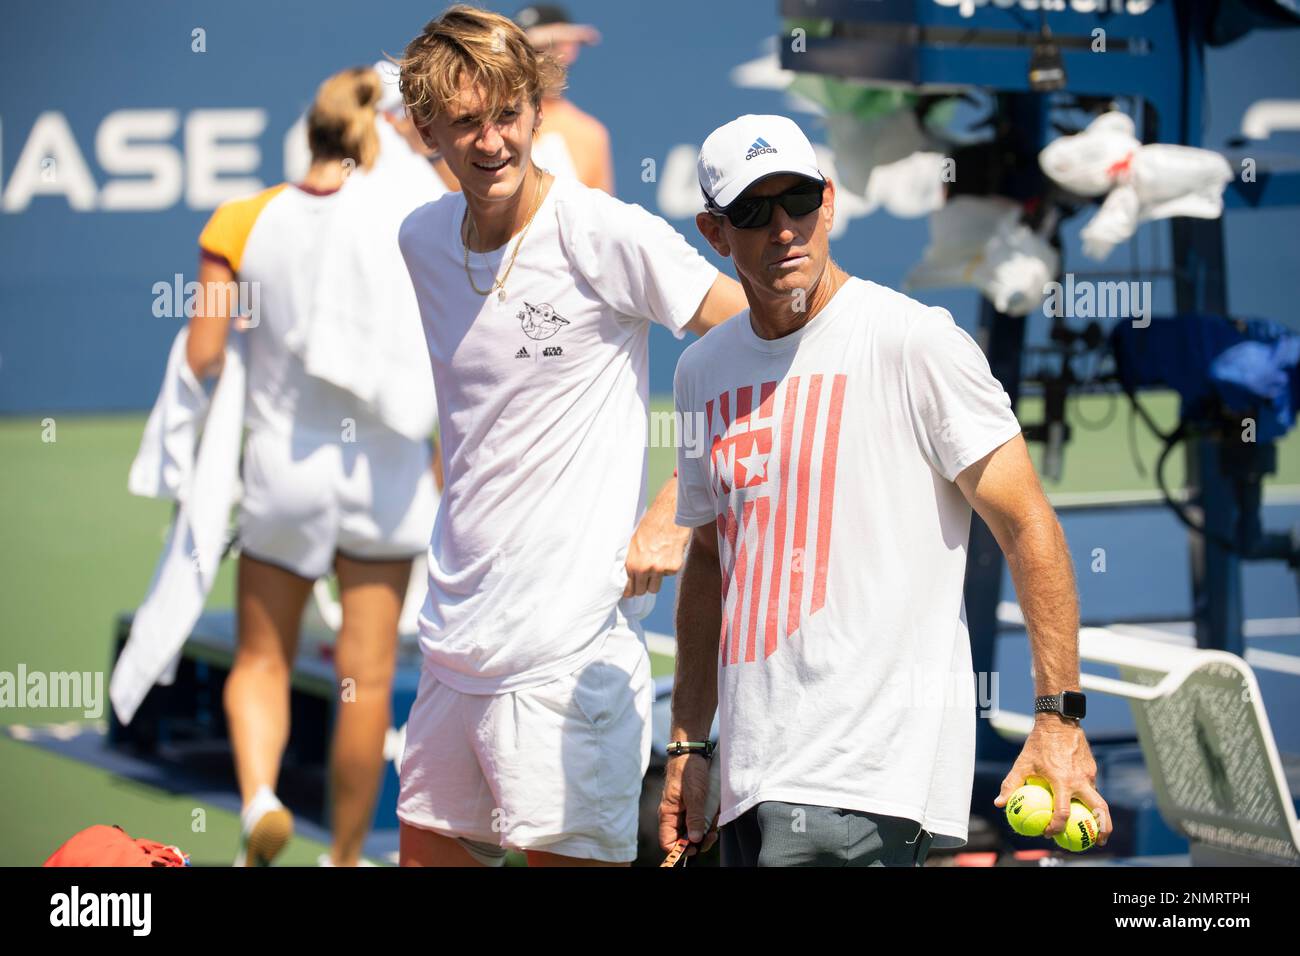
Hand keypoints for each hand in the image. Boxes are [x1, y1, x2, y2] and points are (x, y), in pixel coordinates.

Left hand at [624, 506, 688, 597]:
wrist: (669, 514)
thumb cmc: (650, 525)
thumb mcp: (633, 543)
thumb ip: (630, 562)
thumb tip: (626, 578)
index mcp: (631, 563)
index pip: (628, 589)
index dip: (630, 590)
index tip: (632, 589)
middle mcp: (644, 568)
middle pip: (641, 591)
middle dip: (642, 586)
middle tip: (644, 577)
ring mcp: (660, 569)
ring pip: (655, 588)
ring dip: (655, 580)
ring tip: (655, 564)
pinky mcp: (674, 567)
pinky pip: (669, 575)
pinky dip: (668, 568)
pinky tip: (667, 553)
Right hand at [658, 753, 716, 856]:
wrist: (693, 750)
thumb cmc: (689, 769)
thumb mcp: (694, 794)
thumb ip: (694, 818)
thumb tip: (695, 840)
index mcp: (668, 814)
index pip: (668, 842)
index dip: (681, 849)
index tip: (696, 847)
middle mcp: (675, 815)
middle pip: (684, 839)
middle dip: (699, 840)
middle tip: (712, 835)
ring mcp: (685, 810)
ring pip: (695, 830)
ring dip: (707, 829)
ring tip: (715, 821)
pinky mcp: (694, 805)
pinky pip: (701, 819)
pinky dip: (710, 820)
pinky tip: (716, 813)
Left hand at [993, 716, 1111, 845]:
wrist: (1058, 721)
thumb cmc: (1038, 744)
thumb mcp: (1022, 763)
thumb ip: (1011, 784)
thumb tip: (999, 804)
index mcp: (1062, 780)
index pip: (1063, 811)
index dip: (1056, 826)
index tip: (1049, 833)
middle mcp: (1080, 779)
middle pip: (1099, 809)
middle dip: (1102, 829)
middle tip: (1098, 843)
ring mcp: (1089, 774)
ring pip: (1099, 799)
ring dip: (1101, 816)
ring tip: (1098, 830)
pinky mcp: (1092, 769)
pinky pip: (1092, 787)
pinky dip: (1090, 799)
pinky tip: (1082, 804)